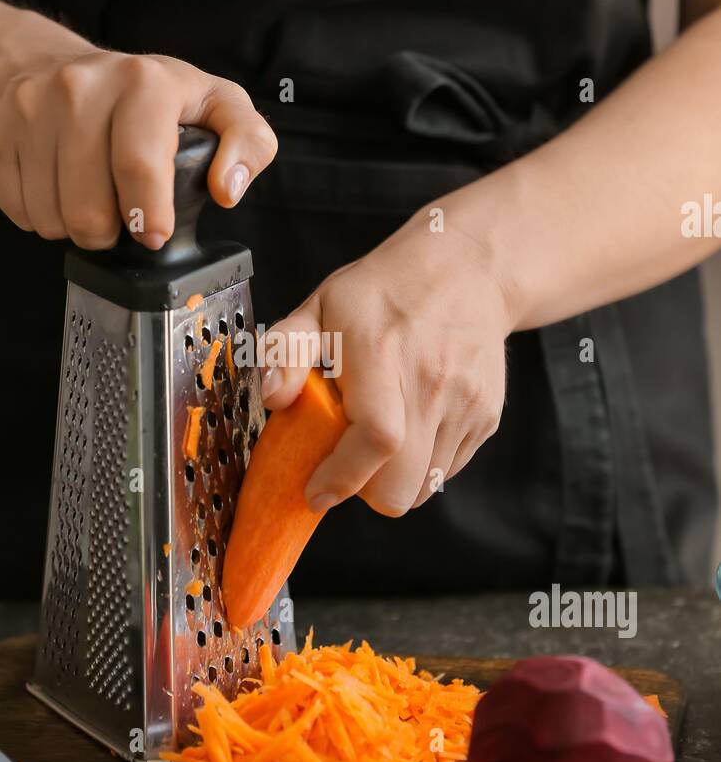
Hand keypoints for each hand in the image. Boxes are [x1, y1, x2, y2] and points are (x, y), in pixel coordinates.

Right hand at [0, 32, 276, 248]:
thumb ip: (248, 144)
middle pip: (87, 208)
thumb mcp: (218, 109)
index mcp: (142, 81)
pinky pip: (16, 208)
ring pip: (49, 216)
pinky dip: (39, 214)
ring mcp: (27, 105)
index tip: (153, 235)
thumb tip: (226, 188)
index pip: (137, 165)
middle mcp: (78, 85)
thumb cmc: (151, 102)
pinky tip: (56, 186)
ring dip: (73, 225)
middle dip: (109, 232)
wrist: (67, 70)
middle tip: (120, 217)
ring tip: (89, 197)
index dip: (148, 217)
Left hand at [261, 209, 510, 514]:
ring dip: (395, 477)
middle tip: (349, 460)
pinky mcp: (487, 417)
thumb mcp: (320, 306)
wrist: (466, 270)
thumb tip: (275, 398)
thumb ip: (286, 351)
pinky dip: (423, 461)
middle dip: (367, 490)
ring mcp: (467, 402)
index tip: (317, 490)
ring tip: (382, 434)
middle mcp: (432, 381)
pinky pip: (447, 469)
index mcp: (383, 352)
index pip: (377, 436)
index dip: (344, 476)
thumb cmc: (384, 292)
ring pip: (424, 486)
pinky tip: (412, 422)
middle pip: (402, 486)